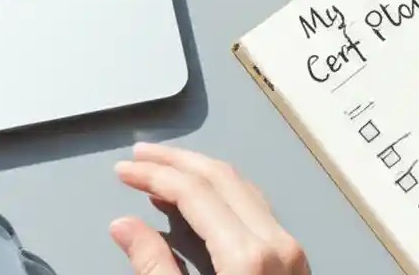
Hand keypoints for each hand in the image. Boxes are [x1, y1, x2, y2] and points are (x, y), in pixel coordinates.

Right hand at [111, 143, 308, 274]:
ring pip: (241, 186)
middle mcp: (276, 243)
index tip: (123, 171)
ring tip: (163, 169)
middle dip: (175, 160)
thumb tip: (125, 226)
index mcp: (247, 256)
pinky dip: (221, 192)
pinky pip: (255, 206)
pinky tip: (201, 197)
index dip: (153, 174)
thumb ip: (154, 267)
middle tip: (139, 155)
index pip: (193, 192)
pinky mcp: (295, 260)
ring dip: (199, 171)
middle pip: (220, 177)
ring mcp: (290, 250)